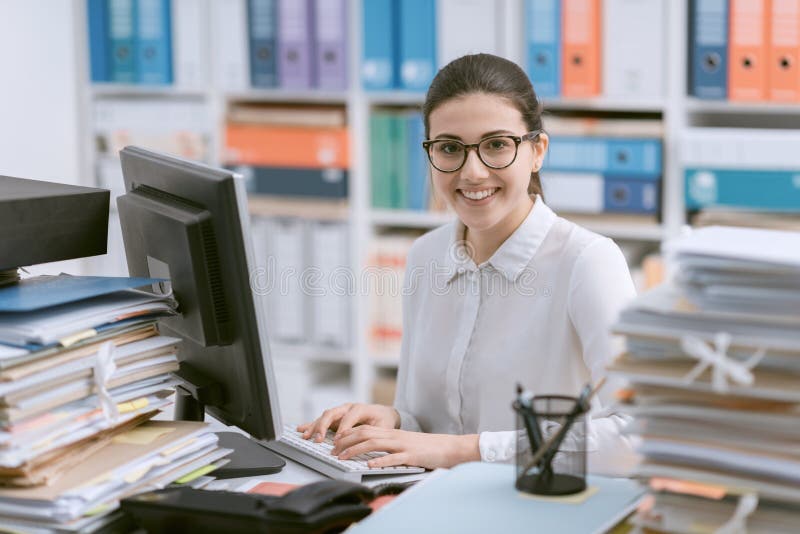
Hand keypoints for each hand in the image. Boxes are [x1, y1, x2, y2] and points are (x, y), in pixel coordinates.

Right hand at [297, 403, 399, 442]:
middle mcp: (348, 408)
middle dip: (324, 426)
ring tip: (306, 436)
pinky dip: (312, 424)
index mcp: (361, 408)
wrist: (383, 414)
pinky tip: (301, 428)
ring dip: (315, 426)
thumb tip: (359, 440)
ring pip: (325, 416)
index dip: (343, 428)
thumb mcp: (383, 427)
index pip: (349, 416)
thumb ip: (371, 432)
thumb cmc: (384, 421)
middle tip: (319, 439)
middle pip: (332, 413)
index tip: (338, 440)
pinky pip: (322, 420)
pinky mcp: (336, 418)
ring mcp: (340, 411)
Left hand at [331, 425, 479, 469]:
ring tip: (343, 457)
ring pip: (374, 443)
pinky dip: (380, 461)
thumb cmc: (428, 448)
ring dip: (356, 450)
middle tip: (333, 450)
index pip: (365, 429)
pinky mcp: (412, 456)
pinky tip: (369, 466)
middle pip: (365, 433)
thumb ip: (389, 446)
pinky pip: (393, 458)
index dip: (348, 434)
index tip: (335, 442)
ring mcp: (403, 445)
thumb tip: (371, 454)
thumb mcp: (405, 444)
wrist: (450, 447)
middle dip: (346, 441)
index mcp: (392, 433)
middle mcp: (395, 436)